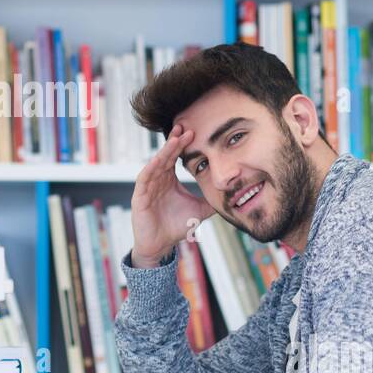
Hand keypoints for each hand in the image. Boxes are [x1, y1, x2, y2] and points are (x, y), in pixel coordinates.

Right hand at [130, 123, 214, 267]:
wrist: (161, 245)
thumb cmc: (176, 226)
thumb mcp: (200, 210)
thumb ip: (212, 200)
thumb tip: (232, 194)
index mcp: (169, 179)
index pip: (175, 157)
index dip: (183, 144)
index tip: (194, 132)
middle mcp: (157, 179)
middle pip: (165, 155)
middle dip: (175, 141)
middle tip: (185, 127)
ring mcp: (148, 187)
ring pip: (156, 163)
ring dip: (164, 151)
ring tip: (174, 138)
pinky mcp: (139, 196)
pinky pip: (144, 179)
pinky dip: (151, 168)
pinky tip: (158, 159)